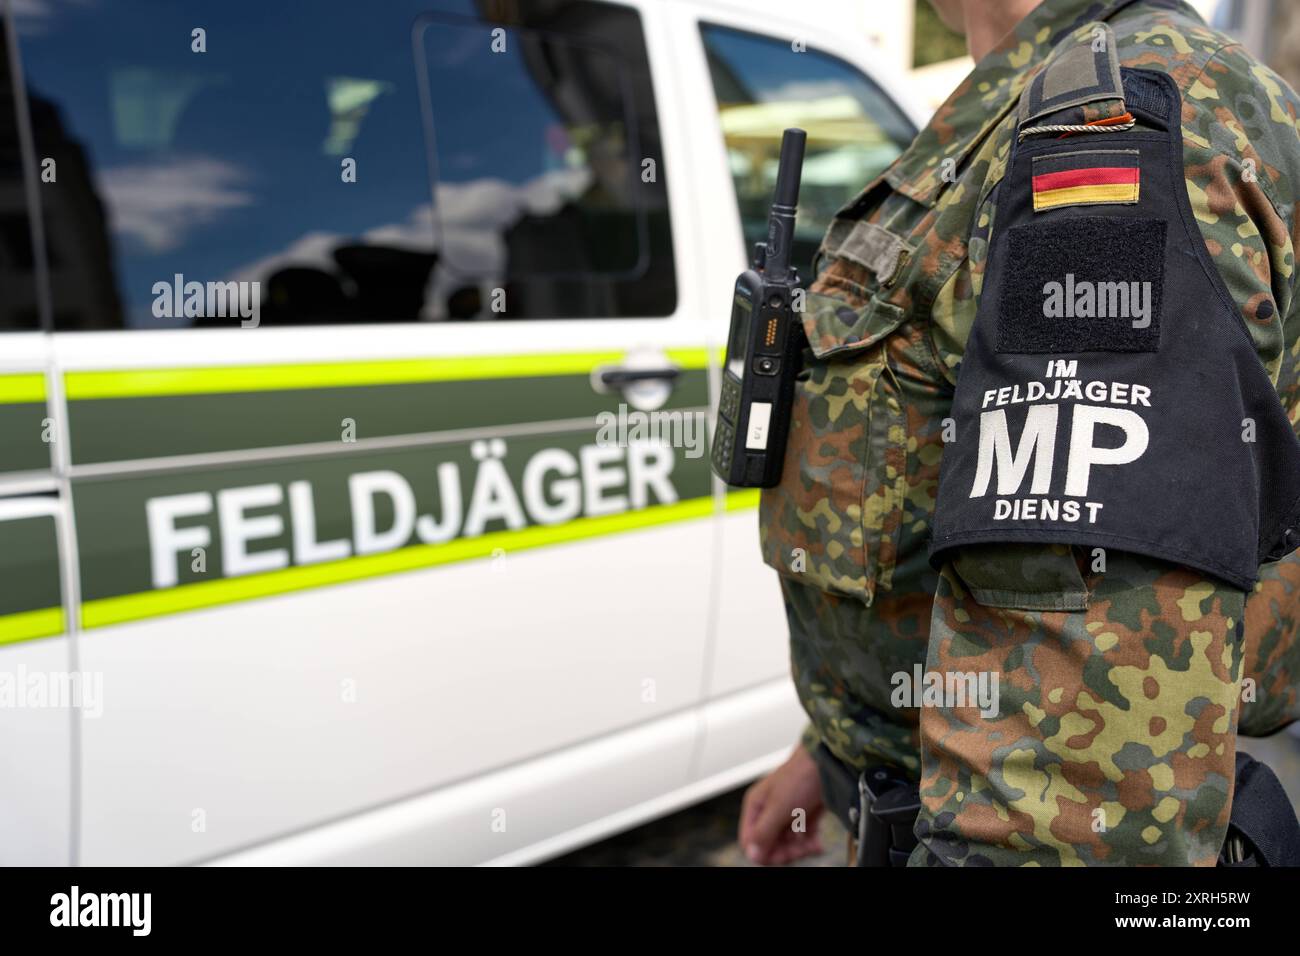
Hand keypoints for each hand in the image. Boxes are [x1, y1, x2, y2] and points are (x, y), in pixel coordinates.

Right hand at [738, 743, 825, 864]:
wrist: (828, 762)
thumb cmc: (801, 776)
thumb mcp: (779, 807)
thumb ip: (764, 831)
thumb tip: (751, 854)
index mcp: (756, 807)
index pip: (750, 841)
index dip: (763, 852)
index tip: (780, 855)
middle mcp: (769, 813)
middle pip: (770, 845)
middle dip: (785, 851)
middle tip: (801, 849)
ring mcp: (787, 816)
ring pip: (787, 845)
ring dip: (800, 849)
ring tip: (813, 845)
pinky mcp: (804, 817)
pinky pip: (802, 840)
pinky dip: (810, 844)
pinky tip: (817, 844)